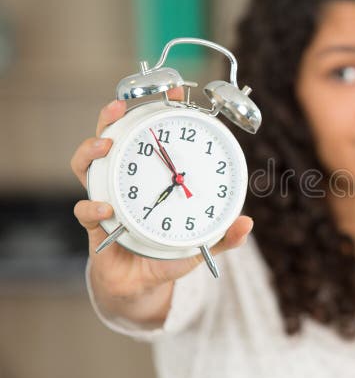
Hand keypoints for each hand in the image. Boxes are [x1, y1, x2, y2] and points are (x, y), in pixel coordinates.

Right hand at [70, 87, 253, 298]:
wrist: (139, 286)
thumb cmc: (167, 255)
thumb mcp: (199, 242)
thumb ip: (222, 235)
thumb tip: (247, 224)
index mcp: (151, 178)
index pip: (150, 137)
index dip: (158, 112)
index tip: (175, 91)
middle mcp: (124, 182)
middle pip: (110, 139)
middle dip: (111, 118)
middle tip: (119, 106)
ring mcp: (105, 198)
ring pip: (85, 165)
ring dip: (90, 150)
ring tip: (105, 146)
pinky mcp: (94, 223)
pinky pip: (84, 210)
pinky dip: (93, 207)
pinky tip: (106, 208)